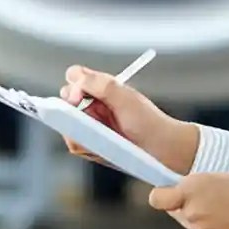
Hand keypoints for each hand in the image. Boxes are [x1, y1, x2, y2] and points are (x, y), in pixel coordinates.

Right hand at [60, 64, 199, 174]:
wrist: (163, 151)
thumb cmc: (148, 122)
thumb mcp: (126, 98)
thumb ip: (101, 85)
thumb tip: (74, 83)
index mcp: (102, 87)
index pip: (74, 77)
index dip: (72, 83)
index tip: (78, 95)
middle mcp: (94, 104)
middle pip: (65, 100)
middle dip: (71, 109)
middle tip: (92, 118)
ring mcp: (91, 125)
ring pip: (66, 124)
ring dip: (77, 130)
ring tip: (101, 134)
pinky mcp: (91, 145)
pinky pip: (74, 144)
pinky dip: (82, 145)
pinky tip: (99, 147)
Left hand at [148, 173, 228, 228]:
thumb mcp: (220, 175)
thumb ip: (194, 184)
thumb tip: (178, 191)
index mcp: (193, 187)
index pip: (158, 198)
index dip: (165, 194)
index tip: (172, 189)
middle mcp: (193, 211)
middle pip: (175, 211)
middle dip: (185, 204)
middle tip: (207, 195)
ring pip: (190, 222)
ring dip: (199, 215)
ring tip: (223, 205)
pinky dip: (211, 226)